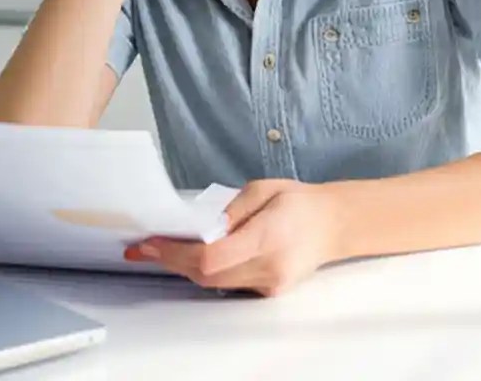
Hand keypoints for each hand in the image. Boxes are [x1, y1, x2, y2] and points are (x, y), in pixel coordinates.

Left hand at [124, 179, 343, 296]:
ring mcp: (270, 283)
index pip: (213, 257)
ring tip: (163, 250)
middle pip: (207, 275)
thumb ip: (230, 210)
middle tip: (147, 248)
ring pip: (214, 284)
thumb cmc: (300, 202)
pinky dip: (207, 272)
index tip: (153, 243)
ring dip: (186, 267)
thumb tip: (201, 227)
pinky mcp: (269, 291)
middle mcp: (270, 266)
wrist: (333, 224)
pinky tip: (193, 258)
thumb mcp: (263, 189)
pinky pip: (228, 286)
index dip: (177, 253)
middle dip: (173, 261)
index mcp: (269, 236)